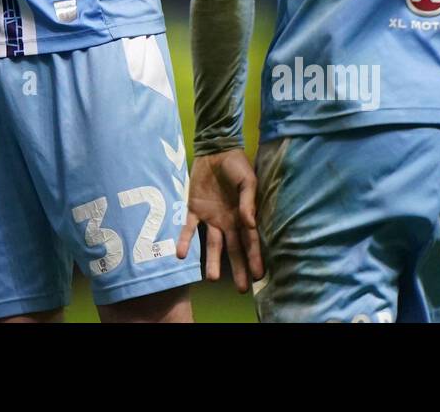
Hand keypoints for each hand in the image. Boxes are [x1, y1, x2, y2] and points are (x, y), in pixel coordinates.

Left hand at [177, 148, 263, 291]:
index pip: (250, 242)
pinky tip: (181, 254)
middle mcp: (227, 222)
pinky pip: (189, 227)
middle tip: (241, 289)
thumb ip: (248, 202)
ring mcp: (210, 217)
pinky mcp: (193, 209)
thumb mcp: (248, 180)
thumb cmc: (237, 165)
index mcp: (243, 216)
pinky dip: (185, 240)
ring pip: (212, 244)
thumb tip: (251, 224)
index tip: (258, 276)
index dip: (254, 258)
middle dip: (238, 268)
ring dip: (211, 260)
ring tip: (210, 278)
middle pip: (233, 249)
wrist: (216, 150)